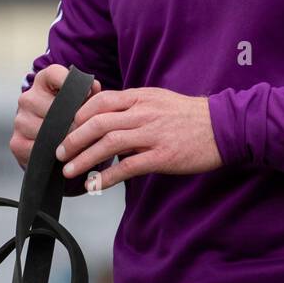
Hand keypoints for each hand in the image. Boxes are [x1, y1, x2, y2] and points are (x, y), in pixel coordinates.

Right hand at [11, 65, 102, 170]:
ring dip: (66, 138)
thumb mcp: (80, 99)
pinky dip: (54, 152)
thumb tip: (94, 88)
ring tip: (79, 141)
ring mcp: (20, 119)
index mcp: (43, 81)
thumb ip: (90, 91)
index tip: (89, 94)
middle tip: (89, 128)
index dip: (72, 84)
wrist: (49, 140)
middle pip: (56, 108)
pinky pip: (40, 148)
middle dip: (75, 119)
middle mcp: (28, 97)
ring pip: (49, 130)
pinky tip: (65, 152)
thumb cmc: (70, 115)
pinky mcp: (17, 141)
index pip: (55, 74)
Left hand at [54, 86, 222, 189]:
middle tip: (58, 152)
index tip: (65, 129)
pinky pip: (129, 166)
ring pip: (108, 143)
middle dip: (73, 138)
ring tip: (69, 170)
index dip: (77, 115)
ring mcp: (153, 134)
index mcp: (141, 97)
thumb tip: (108, 122)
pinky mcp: (163, 155)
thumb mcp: (160, 102)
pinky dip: (108, 176)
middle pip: (98, 122)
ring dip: (84, 158)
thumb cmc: (192, 117)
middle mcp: (144, 113)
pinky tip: (95, 185)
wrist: (225, 127)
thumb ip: (134, 109)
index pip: (100, 101)